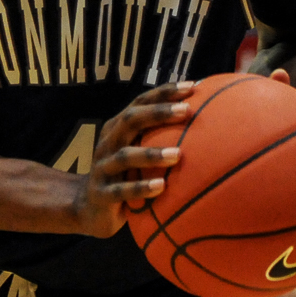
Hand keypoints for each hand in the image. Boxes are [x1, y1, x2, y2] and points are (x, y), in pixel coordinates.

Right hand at [72, 83, 193, 237]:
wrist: (90, 209)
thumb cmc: (124, 177)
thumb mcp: (137, 154)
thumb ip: (159, 138)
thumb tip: (205, 123)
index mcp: (117, 129)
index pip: (139, 103)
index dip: (163, 93)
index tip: (192, 87)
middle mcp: (108, 143)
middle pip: (130, 120)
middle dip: (158, 113)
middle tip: (187, 110)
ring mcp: (103, 168)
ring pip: (125, 156)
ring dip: (151, 154)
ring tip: (178, 155)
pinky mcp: (101, 194)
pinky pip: (121, 191)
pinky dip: (141, 188)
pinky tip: (162, 187)